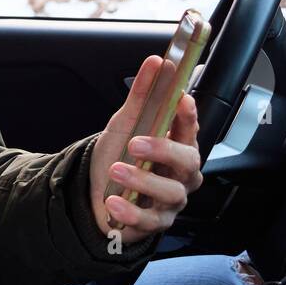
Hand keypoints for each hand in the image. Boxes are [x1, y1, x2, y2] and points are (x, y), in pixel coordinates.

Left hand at [90, 54, 203, 243]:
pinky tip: (113, 201)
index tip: (180, 100)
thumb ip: (142, 95)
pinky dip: (130, 211)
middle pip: (188, 162)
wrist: (94, 193)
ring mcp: (170, 201)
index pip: (190, 128)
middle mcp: (180, 174)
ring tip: (116, 171)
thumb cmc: (119, 157)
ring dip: (142, 180)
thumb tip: (157, 61)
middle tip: (135, 143)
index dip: (188, 116)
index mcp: (178, 146)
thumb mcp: (125, 124)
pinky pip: (148, 220)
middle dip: (164, 150)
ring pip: (170, 192)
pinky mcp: (154, 223)